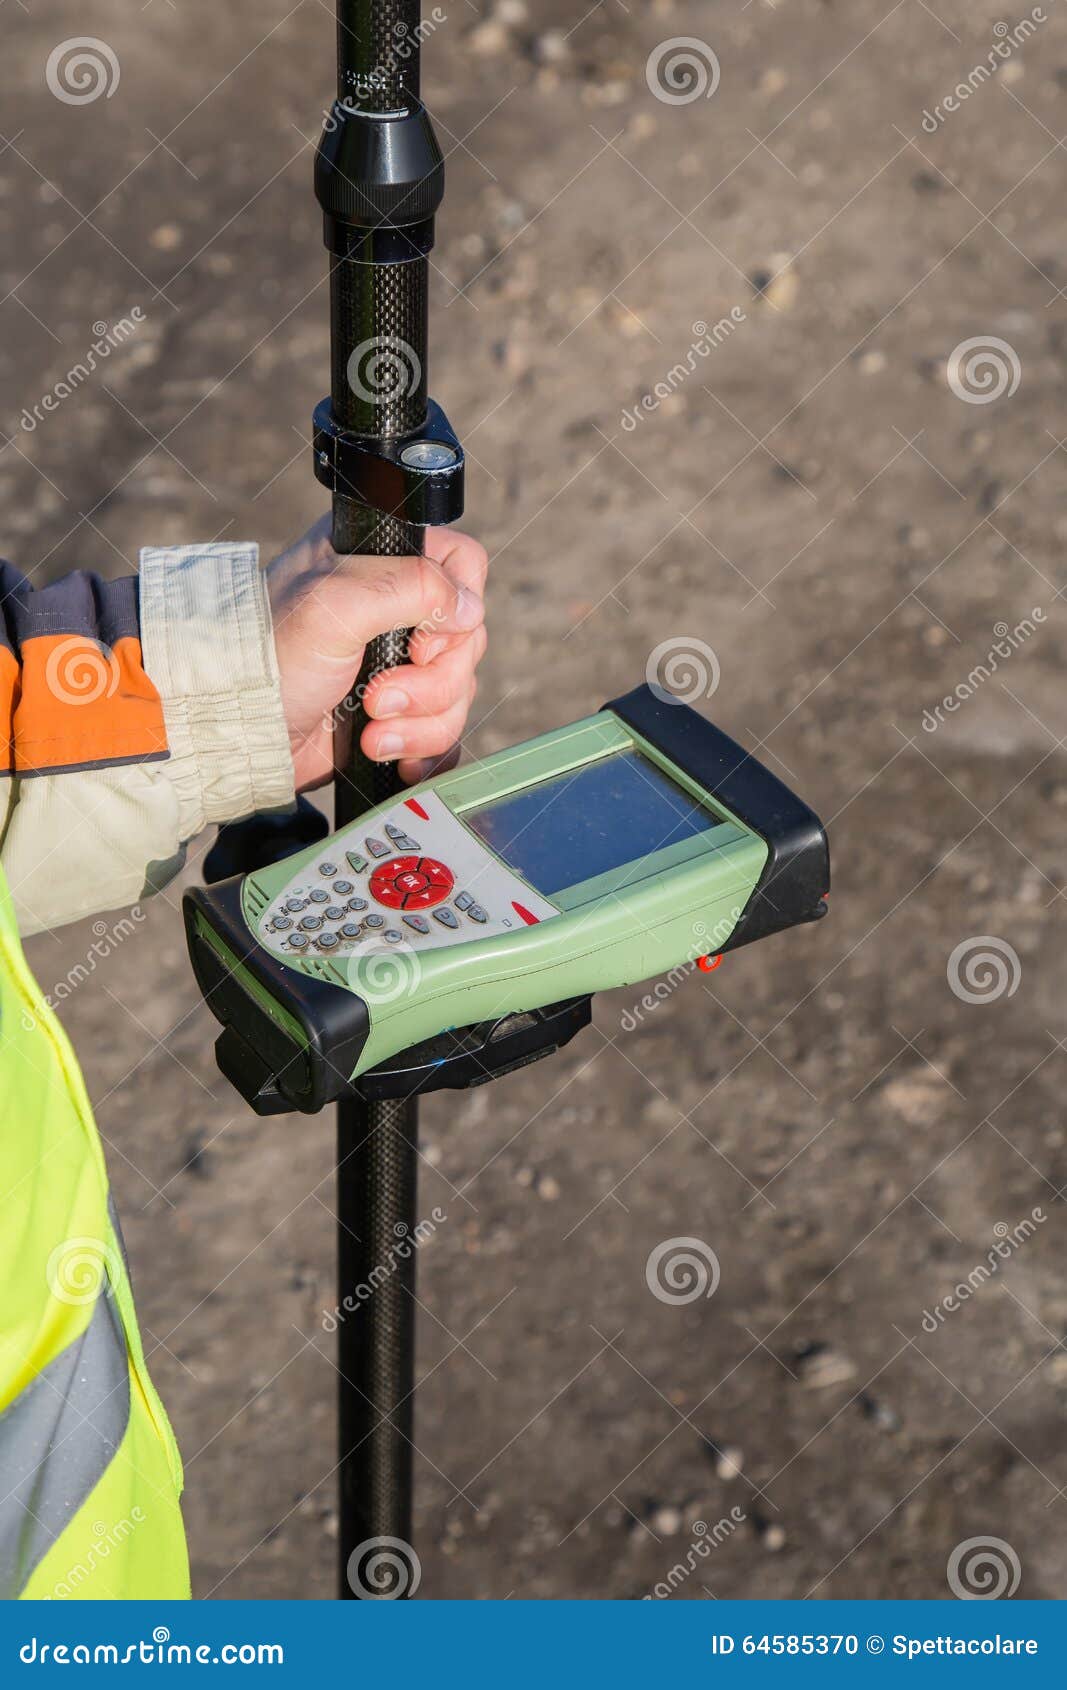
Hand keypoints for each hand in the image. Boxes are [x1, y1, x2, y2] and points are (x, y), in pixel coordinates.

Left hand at [267, 514, 488, 791]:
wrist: (237, 734)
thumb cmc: (270, 658)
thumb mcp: (336, 602)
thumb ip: (411, 586)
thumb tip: (469, 609)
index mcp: (380, 561)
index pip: (462, 567)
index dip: (456, 608)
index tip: (418, 640)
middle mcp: (394, 609)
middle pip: (468, 641)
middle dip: (428, 683)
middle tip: (377, 696)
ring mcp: (398, 665)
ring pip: (458, 693)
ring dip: (419, 724)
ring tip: (371, 733)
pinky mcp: (398, 716)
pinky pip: (445, 733)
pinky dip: (426, 751)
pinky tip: (393, 757)